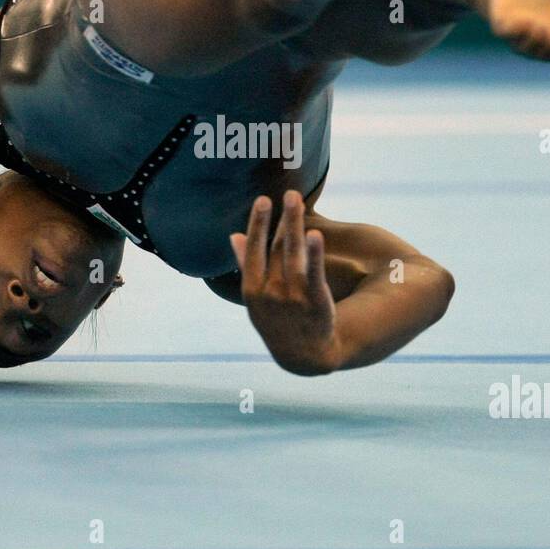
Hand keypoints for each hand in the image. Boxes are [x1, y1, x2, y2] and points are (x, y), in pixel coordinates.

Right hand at [230, 191, 339, 374]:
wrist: (303, 355)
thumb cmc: (276, 320)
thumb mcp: (255, 297)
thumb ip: (246, 265)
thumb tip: (233, 236)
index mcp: (252, 289)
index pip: (254, 249)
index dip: (258, 224)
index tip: (263, 200)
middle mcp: (270, 291)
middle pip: (277, 248)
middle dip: (282, 219)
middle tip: (289, 193)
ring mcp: (292, 297)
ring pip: (293, 254)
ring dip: (295, 225)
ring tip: (297, 201)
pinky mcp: (315, 301)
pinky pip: (313, 273)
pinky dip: (314, 254)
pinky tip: (315, 234)